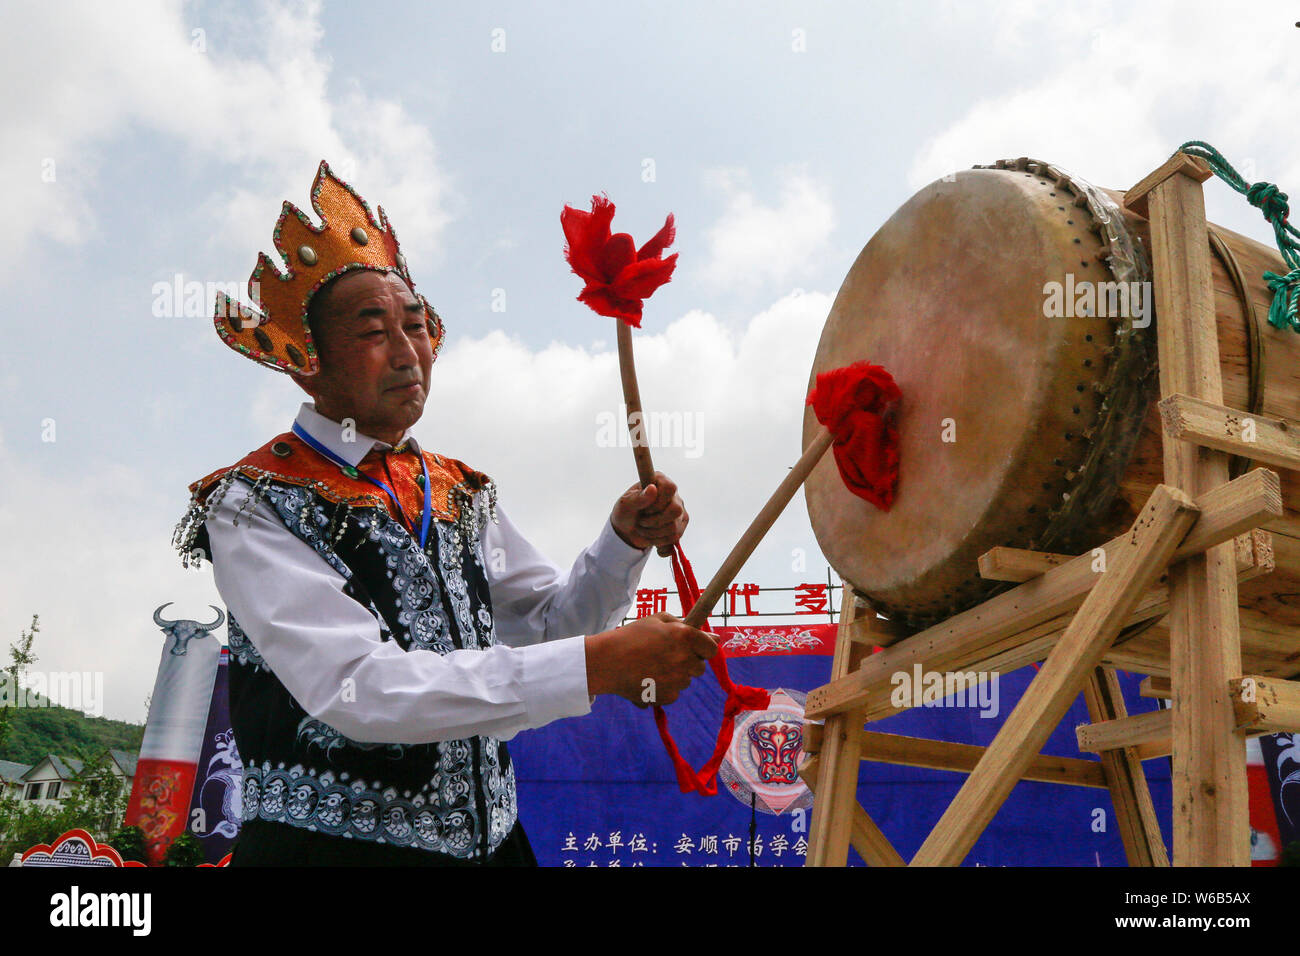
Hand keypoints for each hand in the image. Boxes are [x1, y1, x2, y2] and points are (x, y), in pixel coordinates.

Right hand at [584, 612, 716, 707]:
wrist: (607, 661)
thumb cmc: (632, 636)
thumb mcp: (657, 620)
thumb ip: (685, 625)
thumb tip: (713, 637)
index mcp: (685, 636)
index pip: (712, 648)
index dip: (704, 648)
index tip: (693, 647)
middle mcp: (685, 659)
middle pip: (700, 667)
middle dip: (688, 662)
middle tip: (667, 655)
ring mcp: (677, 680)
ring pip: (685, 681)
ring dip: (675, 675)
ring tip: (652, 666)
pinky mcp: (668, 696)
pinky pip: (674, 693)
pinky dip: (665, 688)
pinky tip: (649, 679)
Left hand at [610, 471, 688, 552]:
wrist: (627, 530)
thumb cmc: (625, 512)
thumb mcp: (625, 504)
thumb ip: (638, 497)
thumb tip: (653, 488)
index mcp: (659, 481)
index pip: (670, 488)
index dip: (658, 502)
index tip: (645, 509)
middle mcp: (673, 494)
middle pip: (676, 510)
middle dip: (655, 521)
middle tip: (641, 521)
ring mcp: (679, 510)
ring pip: (674, 527)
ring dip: (654, 533)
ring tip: (643, 529)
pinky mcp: (680, 525)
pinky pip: (675, 538)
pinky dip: (659, 542)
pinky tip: (650, 537)